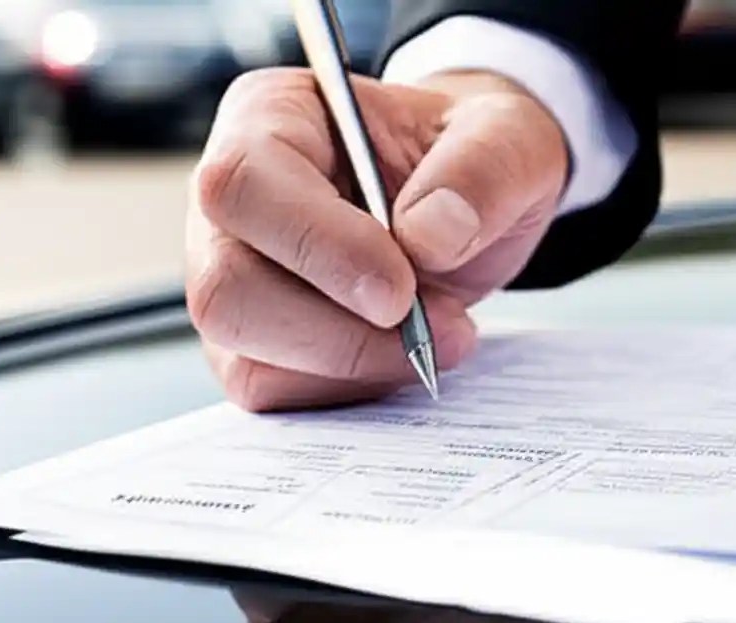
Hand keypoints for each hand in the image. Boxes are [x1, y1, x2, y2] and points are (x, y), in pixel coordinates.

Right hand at [186, 68, 566, 410]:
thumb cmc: (469, 161)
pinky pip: (274, 391)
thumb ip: (482, 170)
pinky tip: (402, 359)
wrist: (467, 210)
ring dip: (354, 368)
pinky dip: (349, 392)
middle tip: (441, 328)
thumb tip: (430, 234)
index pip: (243, 185)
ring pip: (245, 355)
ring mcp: (230, 277)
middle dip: (341, 333)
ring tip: (438, 339)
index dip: (319, 248)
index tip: (401, 293)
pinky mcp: (253, 344)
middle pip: (227, 288)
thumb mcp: (508, 138)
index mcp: (270, 118)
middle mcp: (231, 202)